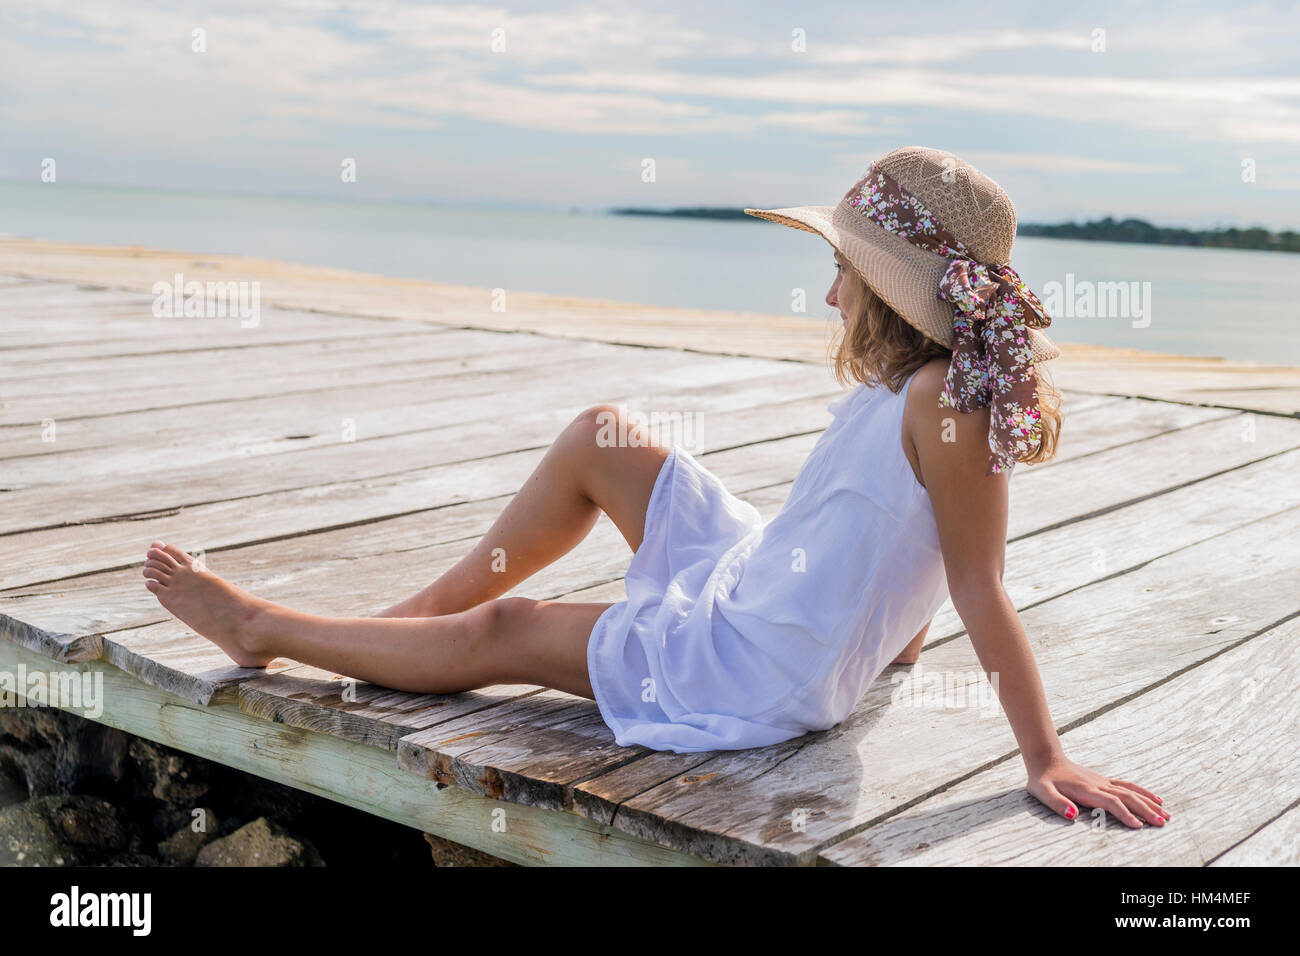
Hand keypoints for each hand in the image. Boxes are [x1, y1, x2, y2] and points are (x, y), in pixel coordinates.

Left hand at [1026, 753, 1170, 827]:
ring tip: (1167, 815)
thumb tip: (1072, 814)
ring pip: (1132, 792)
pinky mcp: (1104, 780)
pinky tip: (1156, 799)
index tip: (1139, 826)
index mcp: (1086, 790)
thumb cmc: (1043, 779)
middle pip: (1127, 797)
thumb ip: (1057, 803)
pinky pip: (1128, 786)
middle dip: (1146, 811)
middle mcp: (1099, 785)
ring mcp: (1103, 781)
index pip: (1111, 803)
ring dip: (1149, 803)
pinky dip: (1144, 792)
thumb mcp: (1043, 792)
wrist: (1045, 759)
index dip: (1125, 814)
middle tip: (1163, 823)